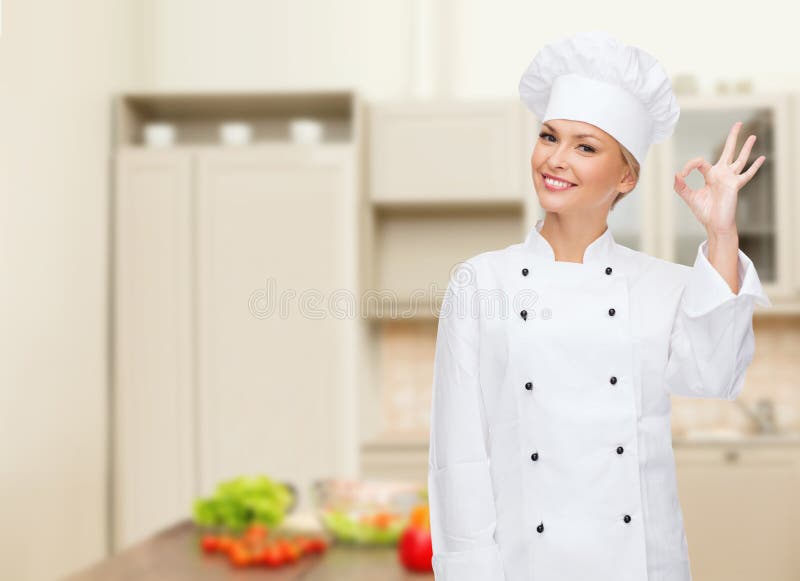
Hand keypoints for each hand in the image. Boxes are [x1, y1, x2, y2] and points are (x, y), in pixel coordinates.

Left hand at [673, 121, 765, 235]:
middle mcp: (721, 174)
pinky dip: (754, 167)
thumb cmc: (704, 212)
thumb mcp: (690, 198)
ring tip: (752, 135)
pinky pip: (747, 174)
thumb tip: (676, 175)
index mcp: (710, 175)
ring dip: (746, 147)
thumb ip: (681, 187)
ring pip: (740, 159)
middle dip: (732, 137)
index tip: (682, 174)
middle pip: (728, 151)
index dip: (689, 166)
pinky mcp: (735, 185)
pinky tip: (762, 158)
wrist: (715, 224)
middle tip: (738, 124)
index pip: (700, 162)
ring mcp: (730, 178)